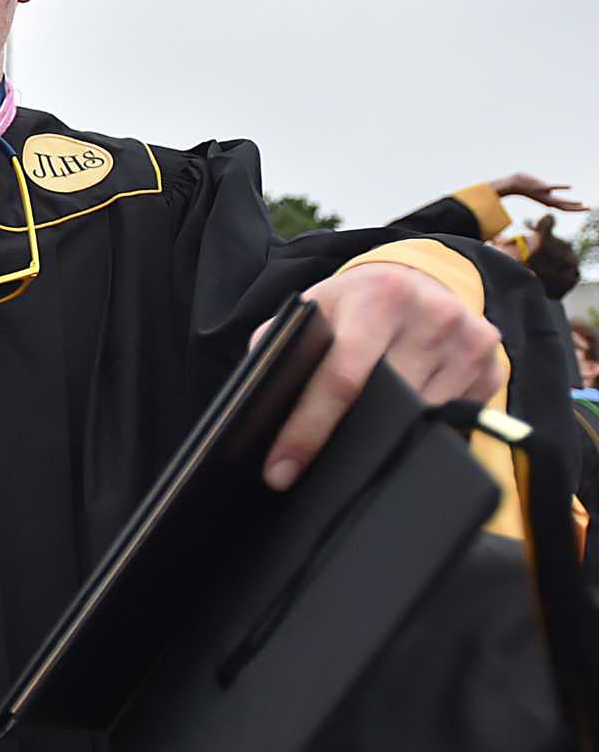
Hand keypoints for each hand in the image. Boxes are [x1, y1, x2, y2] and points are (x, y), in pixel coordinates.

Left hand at [260, 261, 503, 490]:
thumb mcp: (313, 311)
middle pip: (385, 404)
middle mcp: (433, 314)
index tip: (282, 471)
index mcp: (381, 297)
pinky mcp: (492, 365)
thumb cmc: (351, 305)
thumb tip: (260, 406)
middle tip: (310, 470)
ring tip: (356, 442)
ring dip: (385, 437)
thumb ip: (283, 346)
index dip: (308, 430)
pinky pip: (451, 419)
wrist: (410, 280)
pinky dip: (421, 430)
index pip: (341, 379)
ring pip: (419, 417)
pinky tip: (400, 425)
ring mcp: (471, 340)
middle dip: (344, 440)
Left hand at [489, 173, 585, 210]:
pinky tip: (571, 186)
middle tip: (589, 209)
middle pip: (564, 207)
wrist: (514, 184)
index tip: (585, 208)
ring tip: (582, 203)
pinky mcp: (541, 186)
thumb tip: (549, 191)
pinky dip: (561, 187)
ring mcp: (544, 194)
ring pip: (559, 201)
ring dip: (571, 202)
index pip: (563, 207)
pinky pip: (552, 187)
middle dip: (577, 209)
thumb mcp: (539, 191)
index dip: (574, 209)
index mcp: (547, 201)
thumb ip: (545, 192)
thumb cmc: (526, 186)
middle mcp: (546, 200)